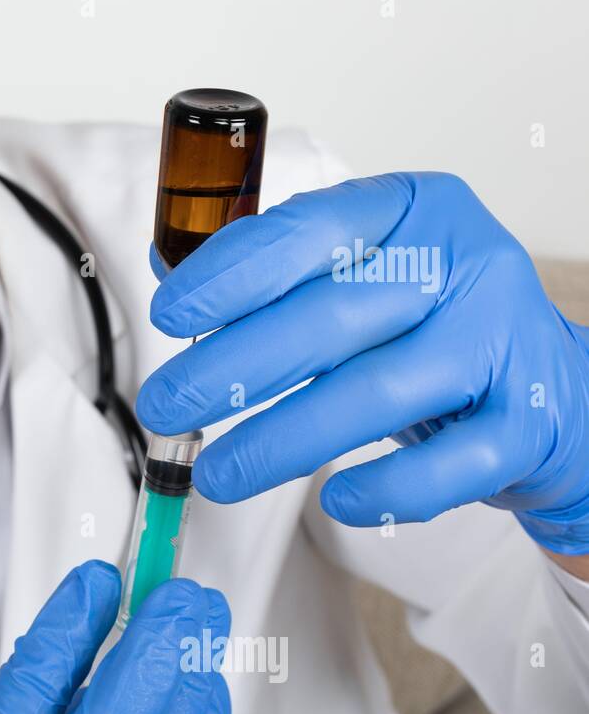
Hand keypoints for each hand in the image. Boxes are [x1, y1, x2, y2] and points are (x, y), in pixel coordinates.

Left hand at [138, 172, 588, 556]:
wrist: (554, 392)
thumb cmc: (432, 329)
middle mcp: (464, 264)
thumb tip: (166, 263)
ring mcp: (501, 343)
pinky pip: (447, 467)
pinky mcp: (526, 422)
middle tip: (164, 406)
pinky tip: (332, 501)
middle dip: (230, 367)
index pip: (309, 227)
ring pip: (377, 392)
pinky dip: (384, 490)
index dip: (230, 273)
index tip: (168, 314)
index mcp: (412, 211)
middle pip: (329, 316)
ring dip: (282, 439)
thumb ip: (274, 272)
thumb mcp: (360, 279)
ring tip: (216, 474)